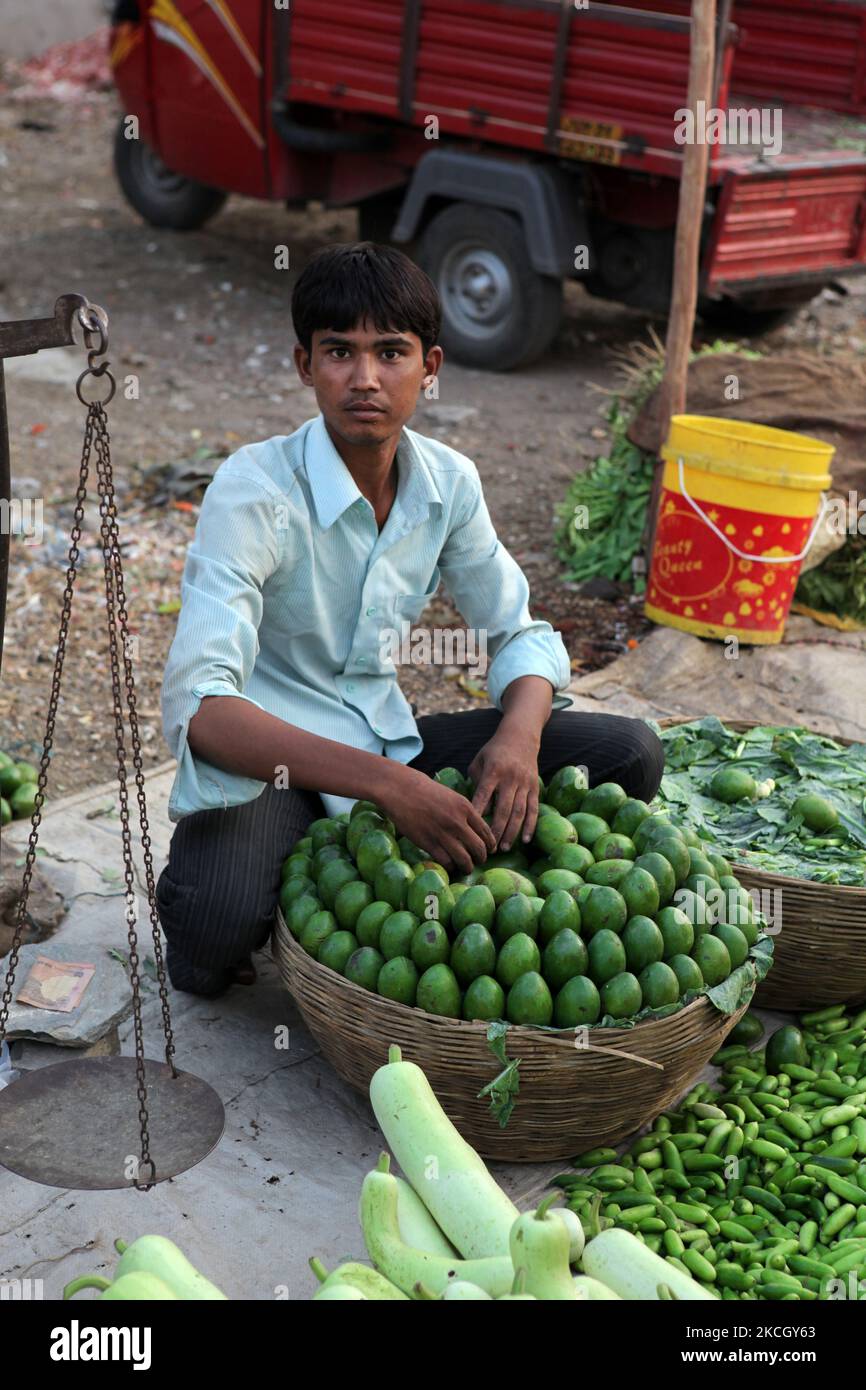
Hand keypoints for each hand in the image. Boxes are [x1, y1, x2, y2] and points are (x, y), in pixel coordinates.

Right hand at [378, 766, 496, 874]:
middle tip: (479, 861)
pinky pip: (445, 862)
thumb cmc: (423, 789)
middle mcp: (457, 822)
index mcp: (465, 807)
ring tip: (465, 868)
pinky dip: (449, 867)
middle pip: (479, 848)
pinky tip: (449, 865)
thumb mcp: (451, 795)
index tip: (489, 850)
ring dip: (467, 867)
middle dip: (481, 858)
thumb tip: (473, 828)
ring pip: (464, 860)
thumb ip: (463, 811)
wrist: (399, 788)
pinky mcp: (428, 843)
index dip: (490, 844)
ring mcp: (443, 834)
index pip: (486, 832)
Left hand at [468, 723, 540, 851]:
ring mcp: (525, 783)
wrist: (521, 736)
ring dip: (512, 832)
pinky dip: (530, 826)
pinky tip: (525, 840)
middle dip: (495, 829)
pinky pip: (533, 810)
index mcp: (494, 770)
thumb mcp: (479, 760)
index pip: (484, 794)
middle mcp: (510, 778)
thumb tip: (473, 808)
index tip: (470, 829)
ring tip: (503, 847)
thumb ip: (475, 781)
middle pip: (503, 808)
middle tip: (488, 847)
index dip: (477, 811)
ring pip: (519, 812)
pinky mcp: (535, 788)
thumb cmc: (494, 751)